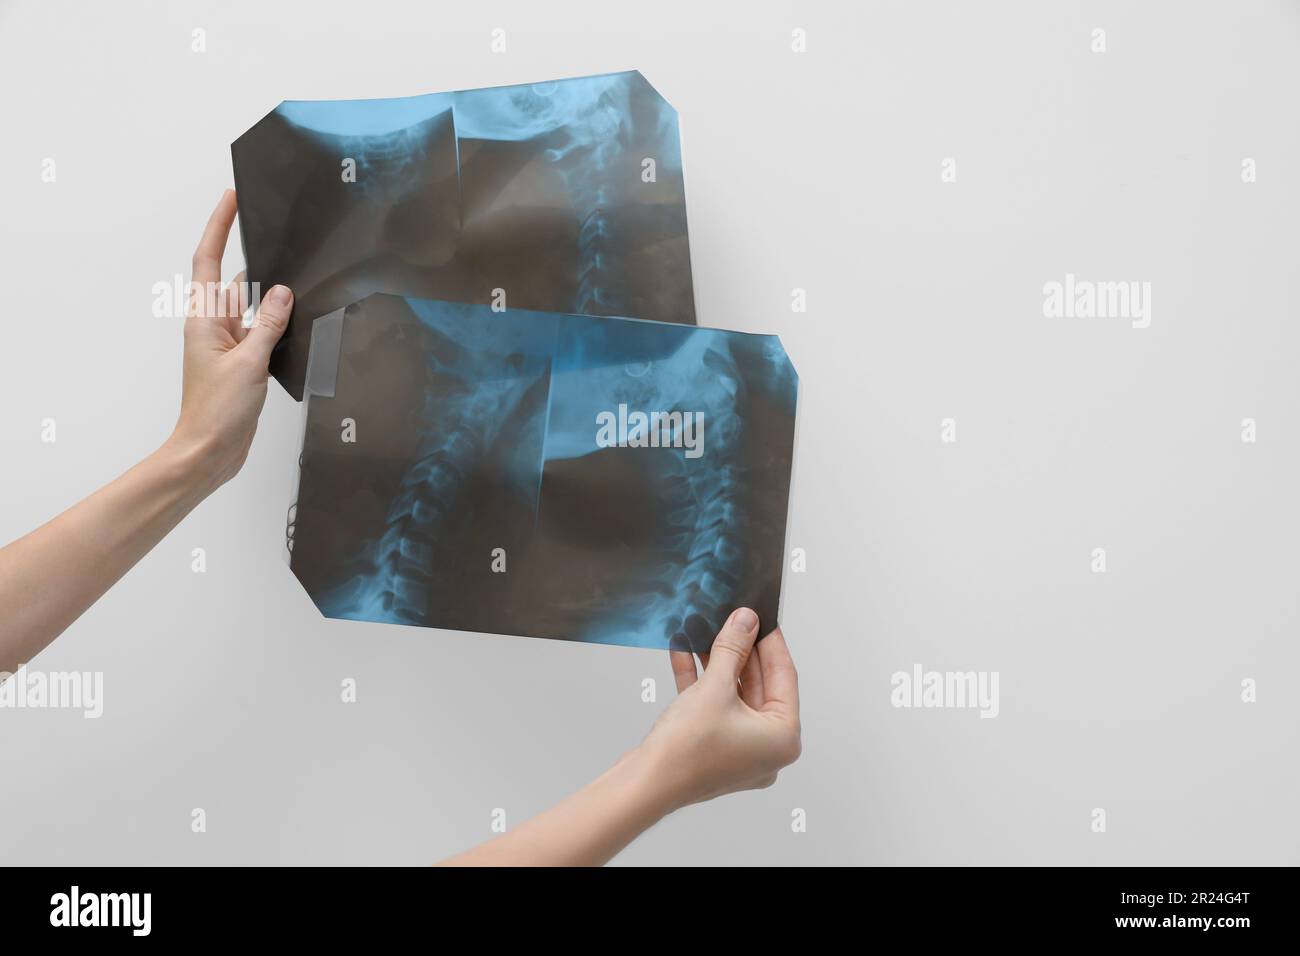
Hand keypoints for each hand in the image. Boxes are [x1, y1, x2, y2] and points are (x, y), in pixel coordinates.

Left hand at [168, 189, 292, 489]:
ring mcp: (228, 345)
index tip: (231, 198)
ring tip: (299, 280)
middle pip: (235, 280)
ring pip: (254, 307)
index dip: (219, 227)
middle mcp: (214, 327)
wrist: (209, 452)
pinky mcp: (243, 364)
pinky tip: (298, 321)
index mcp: (205, 320)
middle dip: (257, 260)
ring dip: (273, 298)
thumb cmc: (217, 412)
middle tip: (281, 234)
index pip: (209, 261)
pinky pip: (263, 332)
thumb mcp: (249, 362)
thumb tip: (284, 291)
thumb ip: (269, 324)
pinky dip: (279, 325)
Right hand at [639, 608, 800, 810]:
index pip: (784, 676)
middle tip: (731, 619)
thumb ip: (732, 649)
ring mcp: (739, 749)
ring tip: (705, 629)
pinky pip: (714, 706)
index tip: (761, 616)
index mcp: (783, 738)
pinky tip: (685, 653)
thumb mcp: (715, 687)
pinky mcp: (713, 748)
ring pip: (733, 694)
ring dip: (717, 662)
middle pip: (758, 684)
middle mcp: (766, 747)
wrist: (645, 785)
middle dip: (739, 649)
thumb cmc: (686, 752)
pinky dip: (701, 681)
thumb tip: (745, 621)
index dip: (770, 641)